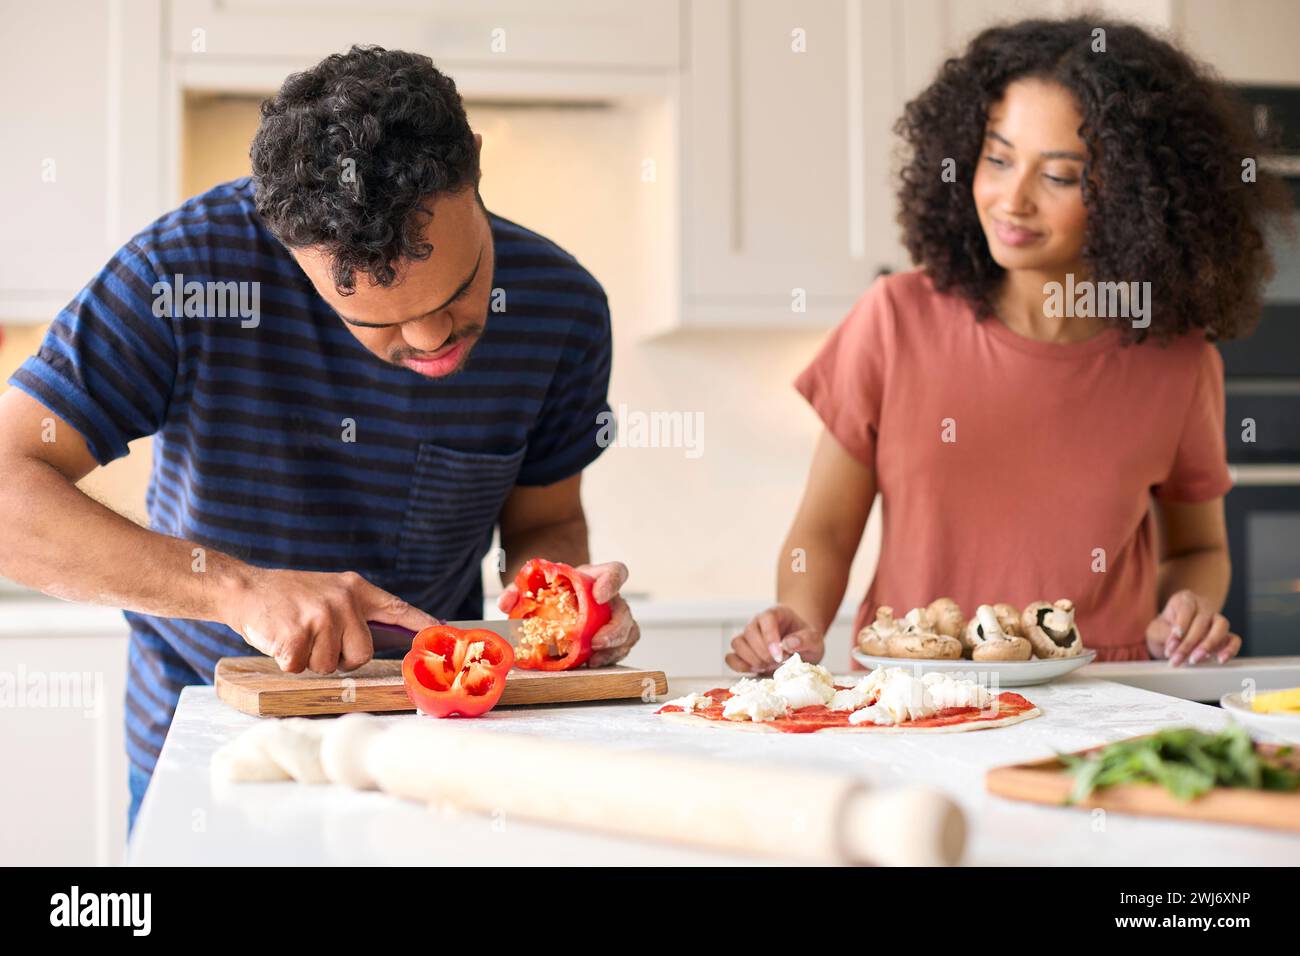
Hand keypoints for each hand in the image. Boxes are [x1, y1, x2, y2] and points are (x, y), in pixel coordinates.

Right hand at [226, 567, 438, 673]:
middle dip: (340, 658)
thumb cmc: (287, 598)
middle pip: (362, 655)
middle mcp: (342, 601)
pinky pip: (301, 668)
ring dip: (311, 661)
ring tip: (296, 636)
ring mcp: (320, 617)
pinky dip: (288, 663)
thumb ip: (353, 612)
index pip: (396, 607)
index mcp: (354, 589)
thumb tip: (377, 642)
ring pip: (329, 666)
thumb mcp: (328, 592)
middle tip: (317, 641)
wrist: (244, 589)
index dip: (420, 624)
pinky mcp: (296, 635)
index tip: (443, 632)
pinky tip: (281, 641)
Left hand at [497, 560, 639, 666]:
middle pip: (624, 610)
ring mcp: (614, 620)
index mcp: (597, 577)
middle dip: (615, 628)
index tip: (599, 595)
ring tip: (593, 659)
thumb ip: (518, 589)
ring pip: (629, 632)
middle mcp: (611, 598)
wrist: (556, 600)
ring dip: (614, 648)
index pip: (616, 572)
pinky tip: (591, 664)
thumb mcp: (532, 585)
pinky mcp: (612, 640)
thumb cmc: (549, 591)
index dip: (613, 583)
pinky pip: (620, 649)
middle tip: (595, 641)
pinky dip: (608, 658)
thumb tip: (507, 602)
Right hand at [726, 605, 823, 674]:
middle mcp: (758, 623)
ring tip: (767, 666)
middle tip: (776, 663)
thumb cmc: (806, 642)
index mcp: (777, 614)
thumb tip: (788, 644)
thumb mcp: (815, 640)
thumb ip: (806, 639)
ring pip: (737, 643)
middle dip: (762, 651)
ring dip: (751, 658)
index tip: (779, 655)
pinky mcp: (742, 652)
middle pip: (749, 631)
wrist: (802, 650)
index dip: (770, 636)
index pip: (766, 618)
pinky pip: (730, 657)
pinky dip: (739, 666)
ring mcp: (748, 637)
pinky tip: (755, 669)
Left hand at [1145, 589, 1240, 666]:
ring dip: (1209, 644)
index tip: (1172, 642)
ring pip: (1221, 626)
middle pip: (1201, 621)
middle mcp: (1204, 607)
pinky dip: (1230, 649)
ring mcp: (1217, 620)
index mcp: (1185, 599)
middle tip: (1177, 658)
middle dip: (1188, 643)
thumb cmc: (1164, 630)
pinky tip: (1221, 659)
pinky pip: (1234, 639)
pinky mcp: (1226, 635)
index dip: (1180, 626)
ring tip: (1195, 659)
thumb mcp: (1155, 630)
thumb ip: (1163, 633)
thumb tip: (1174, 641)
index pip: (1186, 609)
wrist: (1173, 639)